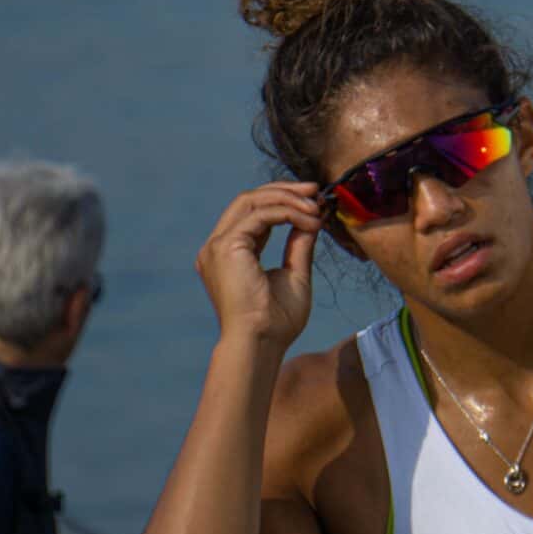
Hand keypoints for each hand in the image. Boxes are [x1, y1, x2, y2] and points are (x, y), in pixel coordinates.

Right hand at [195, 181, 323, 350]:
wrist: (261, 343)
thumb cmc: (276, 322)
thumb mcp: (294, 274)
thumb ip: (298, 246)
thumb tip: (311, 219)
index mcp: (229, 254)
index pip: (252, 213)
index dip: (282, 201)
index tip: (312, 200)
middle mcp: (217, 247)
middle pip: (248, 200)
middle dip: (283, 190)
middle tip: (314, 190)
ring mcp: (217, 246)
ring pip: (251, 201)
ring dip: (287, 198)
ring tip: (315, 206)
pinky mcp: (225, 247)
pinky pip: (259, 214)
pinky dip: (287, 212)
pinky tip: (309, 220)